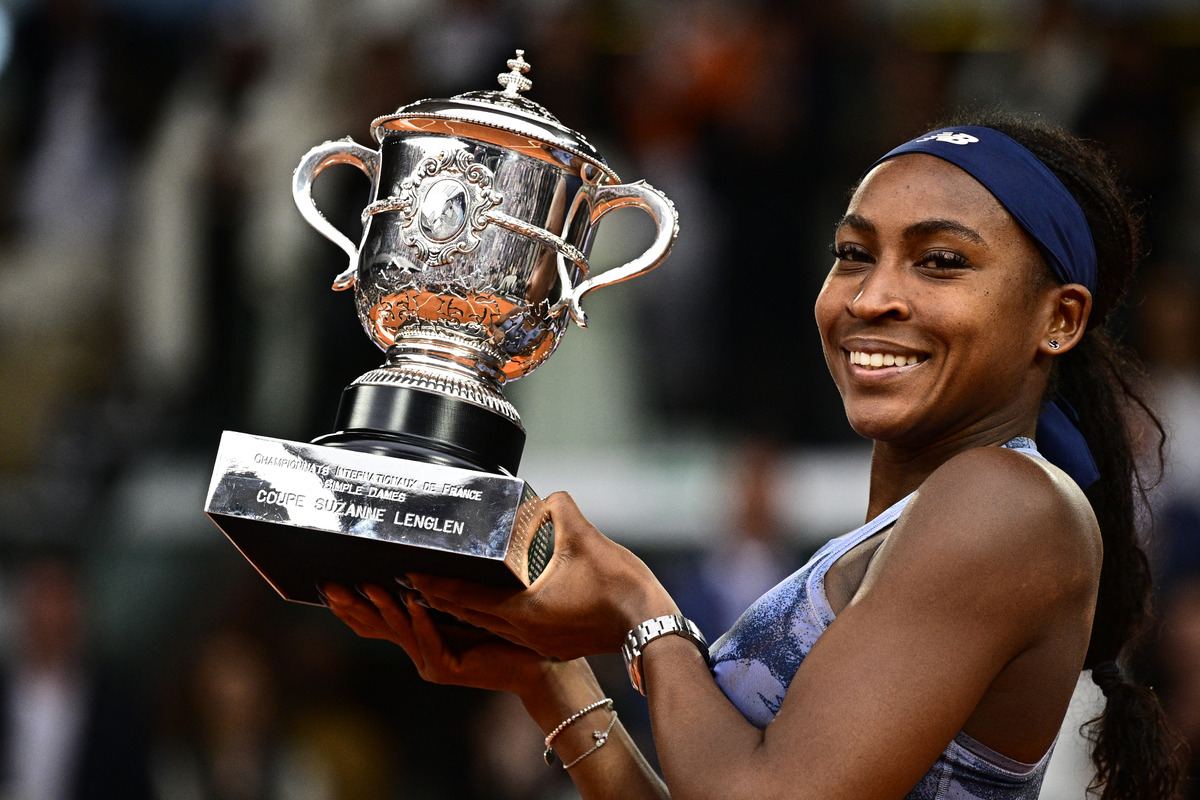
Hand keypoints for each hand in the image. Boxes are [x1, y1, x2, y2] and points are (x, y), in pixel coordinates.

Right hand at [321, 582, 552, 695]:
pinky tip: (413, 601)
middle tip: (332, 585)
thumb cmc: (505, 628)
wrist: (535, 662)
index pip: (374, 622)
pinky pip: (429, 641)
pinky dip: (420, 621)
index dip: (349, 606)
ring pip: (400, 631)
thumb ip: (441, 589)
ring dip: (385, 607)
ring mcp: (430, 663)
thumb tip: (421, 553)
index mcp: (418, 636)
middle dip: (353, 606)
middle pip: (376, 628)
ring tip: (370, 586)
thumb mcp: (463, 603)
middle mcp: (418, 651)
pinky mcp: (447, 670)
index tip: (328, 585)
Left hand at [406, 492, 678, 660]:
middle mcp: (524, 633)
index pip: (465, 597)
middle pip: (470, 615)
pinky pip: (511, 629)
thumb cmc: (620, 587)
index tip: (412, 572)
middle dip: (443, 596)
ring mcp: (539, 642)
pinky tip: (497, 600)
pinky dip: (494, 614)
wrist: (651, 627)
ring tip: (447, 588)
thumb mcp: (586, 537)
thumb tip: (547, 497)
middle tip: (419, 577)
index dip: (436, 583)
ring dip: (467, 607)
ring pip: (490, 625)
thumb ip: (559, 510)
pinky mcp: (554, 643)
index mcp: (522, 610)